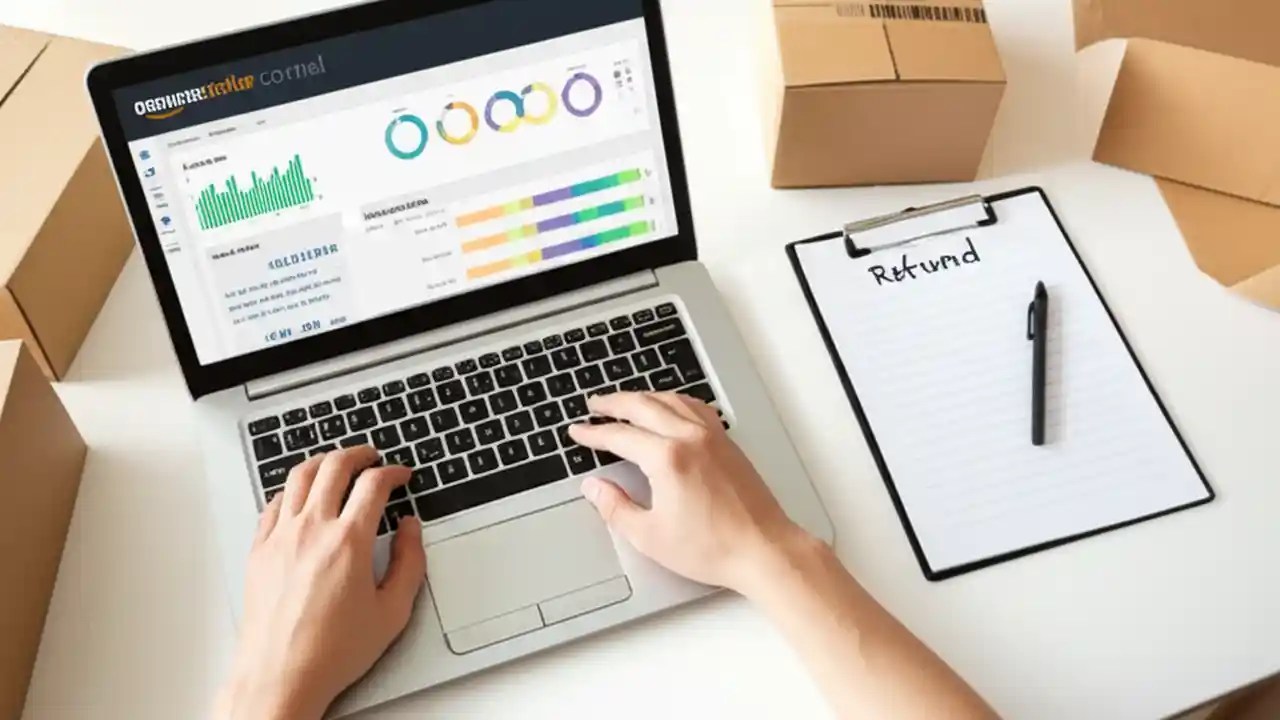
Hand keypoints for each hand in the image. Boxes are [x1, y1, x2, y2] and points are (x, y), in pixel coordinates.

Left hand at [214, 447, 426, 719]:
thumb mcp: (392, 612)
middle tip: (371, 457)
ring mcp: (280, 537)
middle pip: (335, 466)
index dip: (393, 472)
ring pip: (300, 476)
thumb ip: (409, 562)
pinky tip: (301, 495)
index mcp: (348, 542)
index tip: (401, 475)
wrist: (280, 675)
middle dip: (359, 454)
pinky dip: (292, 490)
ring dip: (324, 461)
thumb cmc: (332, 651)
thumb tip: (411, 529)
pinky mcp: (259, 550)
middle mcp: (312, 530)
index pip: (374, 484)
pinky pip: (273, 503)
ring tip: (337, 463)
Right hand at [568, 392, 806, 594]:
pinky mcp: (728, 443)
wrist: (762, 549)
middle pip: (643, 406)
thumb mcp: (650, 536)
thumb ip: (616, 508)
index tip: (578, 431)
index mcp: (667, 458)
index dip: (594, 433)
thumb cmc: (713, 547)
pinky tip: (670, 406)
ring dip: (643, 396)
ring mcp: (712, 437)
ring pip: (670, 400)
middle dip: (613, 403)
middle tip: (594, 405)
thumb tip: (595, 488)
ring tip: (625, 401)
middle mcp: (690, 438)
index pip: (619, 435)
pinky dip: (675, 401)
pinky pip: (695, 407)